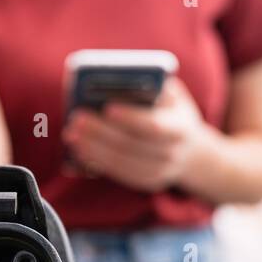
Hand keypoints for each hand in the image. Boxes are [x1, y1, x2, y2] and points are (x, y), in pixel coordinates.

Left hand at [63, 77, 216, 192]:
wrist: (190, 149)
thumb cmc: (172, 112)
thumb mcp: (172, 94)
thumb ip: (152, 86)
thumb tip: (118, 79)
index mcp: (180, 128)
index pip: (154, 126)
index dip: (130, 118)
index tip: (107, 107)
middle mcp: (172, 154)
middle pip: (131, 145)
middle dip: (100, 132)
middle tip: (77, 118)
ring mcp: (159, 172)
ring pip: (121, 162)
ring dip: (92, 148)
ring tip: (71, 134)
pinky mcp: (146, 182)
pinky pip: (118, 173)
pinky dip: (96, 162)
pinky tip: (79, 150)